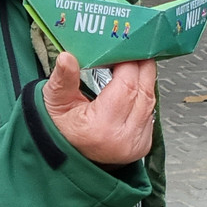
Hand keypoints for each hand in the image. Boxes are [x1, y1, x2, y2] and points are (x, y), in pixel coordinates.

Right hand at [42, 52, 156, 165]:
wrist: (68, 158)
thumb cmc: (60, 131)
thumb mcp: (55, 102)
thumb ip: (63, 79)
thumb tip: (66, 58)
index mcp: (102, 127)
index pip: (127, 85)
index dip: (128, 62)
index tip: (122, 48)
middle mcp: (123, 138)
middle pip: (144, 90)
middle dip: (141, 66)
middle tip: (132, 50)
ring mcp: (136, 143)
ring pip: (151, 100)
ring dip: (144, 80)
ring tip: (132, 65)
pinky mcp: (143, 145)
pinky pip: (151, 111)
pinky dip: (144, 96)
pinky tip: (134, 86)